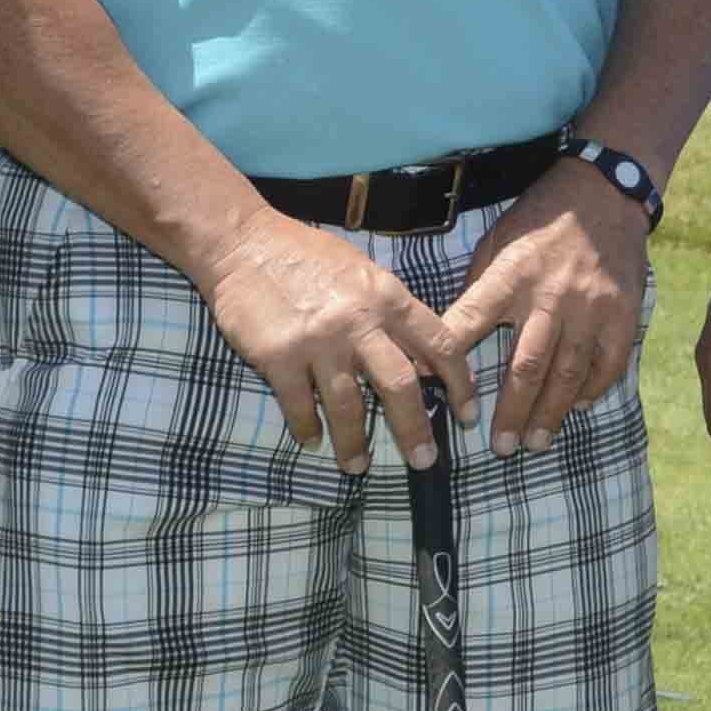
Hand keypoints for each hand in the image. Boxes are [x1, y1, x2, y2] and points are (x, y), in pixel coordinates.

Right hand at [197, 210, 477, 470]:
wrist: (243, 244)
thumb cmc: (307, 256)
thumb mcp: (364, 274)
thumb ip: (394, 314)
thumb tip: (424, 362)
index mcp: (387, 297)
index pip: (440, 344)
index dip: (460, 383)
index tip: (466, 413)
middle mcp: (358, 321)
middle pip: (400, 386)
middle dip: (415, 430)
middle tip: (424, 460)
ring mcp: (317, 342)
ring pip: (348, 407)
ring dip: (354, 444)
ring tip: (357, 466)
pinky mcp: (278, 358)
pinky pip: (300, 406)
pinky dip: (307, 427)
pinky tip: (312, 437)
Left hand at [438, 165, 648, 457]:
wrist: (605, 194)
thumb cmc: (540, 219)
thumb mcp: (497, 240)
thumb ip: (477, 287)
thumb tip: (444, 333)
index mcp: (511, 275)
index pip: (471, 321)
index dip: (450, 359)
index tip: (434, 391)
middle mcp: (550, 296)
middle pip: (527, 365)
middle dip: (512, 410)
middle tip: (501, 446)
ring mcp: (591, 308)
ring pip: (568, 373)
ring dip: (550, 412)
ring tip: (535, 441)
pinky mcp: (622, 314)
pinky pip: (608, 363)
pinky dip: (593, 388)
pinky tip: (578, 406)